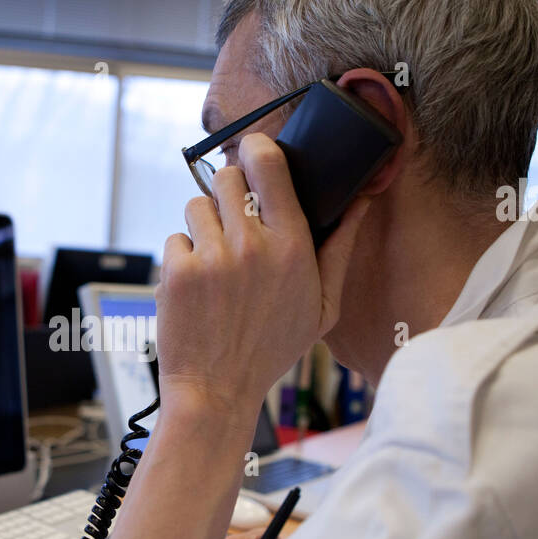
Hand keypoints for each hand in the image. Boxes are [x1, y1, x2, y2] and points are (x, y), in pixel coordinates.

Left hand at [157, 132, 369, 421]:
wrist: (217, 390)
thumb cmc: (272, 349)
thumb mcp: (323, 306)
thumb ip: (341, 249)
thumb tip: (362, 202)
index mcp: (293, 247)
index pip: (270, 165)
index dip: (258, 149)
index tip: (255, 151)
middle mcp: (252, 246)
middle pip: (228, 177)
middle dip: (229, 193)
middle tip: (233, 223)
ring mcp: (212, 257)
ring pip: (197, 204)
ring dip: (204, 225)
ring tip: (215, 262)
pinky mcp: (178, 271)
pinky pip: (175, 238)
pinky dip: (181, 257)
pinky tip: (197, 287)